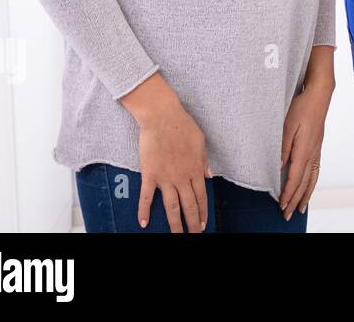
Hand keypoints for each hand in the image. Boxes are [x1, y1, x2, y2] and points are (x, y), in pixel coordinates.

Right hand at [134, 100, 210, 232]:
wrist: (162, 117)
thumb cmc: (183, 126)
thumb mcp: (201, 142)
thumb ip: (204, 161)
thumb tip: (209, 175)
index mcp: (196, 169)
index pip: (201, 197)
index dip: (203, 212)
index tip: (204, 224)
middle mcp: (182, 177)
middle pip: (188, 206)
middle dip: (192, 223)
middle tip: (193, 235)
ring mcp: (166, 177)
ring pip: (171, 206)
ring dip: (175, 223)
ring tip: (176, 235)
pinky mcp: (150, 174)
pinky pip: (147, 197)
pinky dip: (144, 211)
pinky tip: (144, 223)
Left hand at [279, 80, 332, 220]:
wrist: (320, 94)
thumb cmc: (302, 107)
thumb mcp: (287, 125)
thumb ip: (283, 147)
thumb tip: (279, 167)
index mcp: (304, 149)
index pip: (295, 178)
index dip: (288, 194)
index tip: (281, 206)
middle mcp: (313, 153)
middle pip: (305, 182)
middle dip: (296, 200)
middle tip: (288, 215)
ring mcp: (317, 150)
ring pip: (312, 178)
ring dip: (306, 194)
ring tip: (301, 207)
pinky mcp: (318, 146)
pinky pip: (316, 170)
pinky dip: (312, 183)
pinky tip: (309, 186)